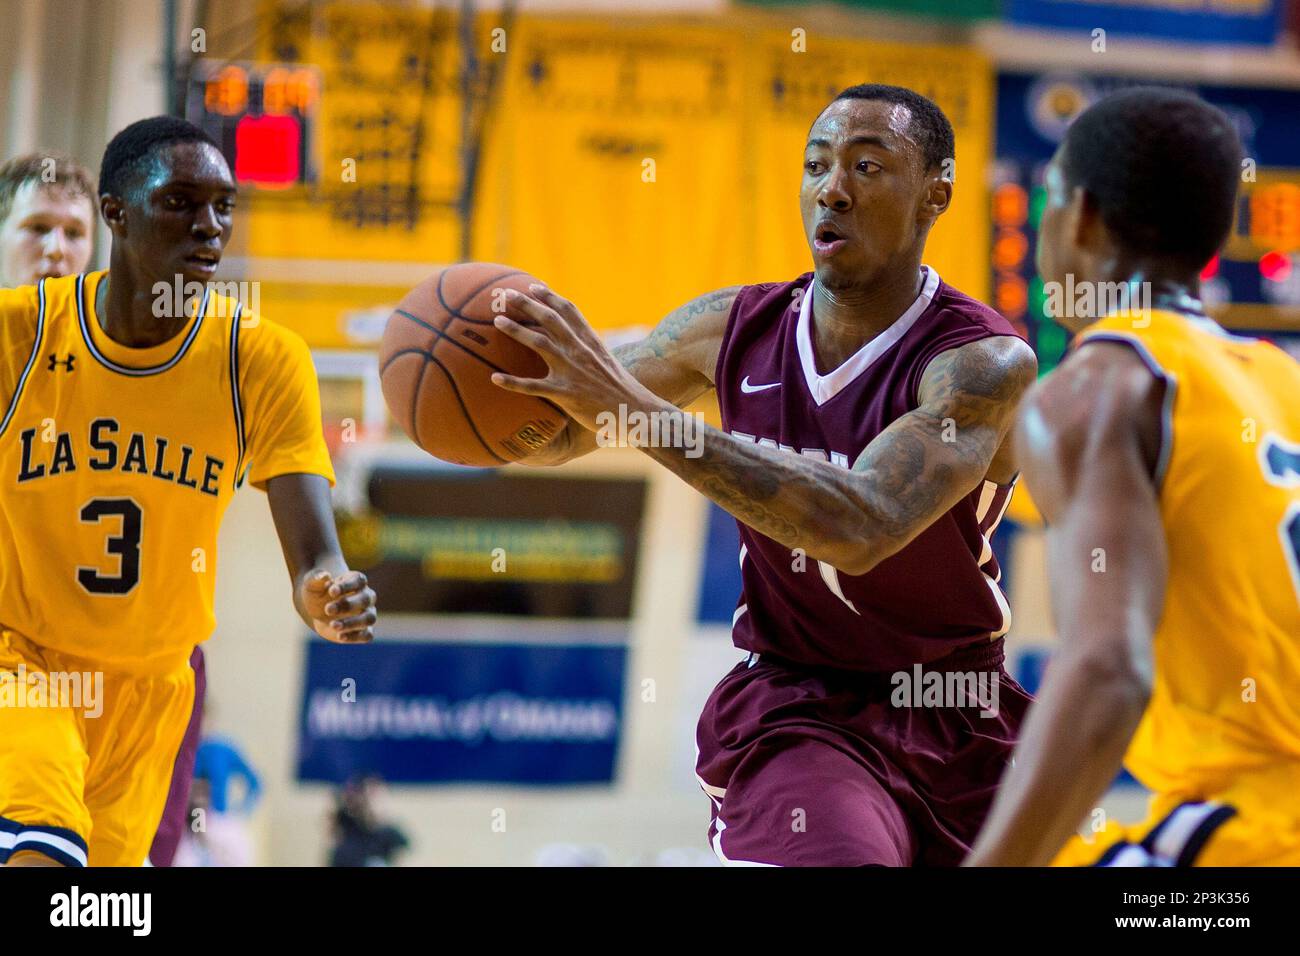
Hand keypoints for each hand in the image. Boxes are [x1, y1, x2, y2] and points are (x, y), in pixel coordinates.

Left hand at [299, 569, 375, 643]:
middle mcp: (366, 597)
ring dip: (352, 623)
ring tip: (333, 625)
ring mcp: (367, 614)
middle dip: (347, 605)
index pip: (359, 581)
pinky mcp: (363, 630)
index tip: (331, 591)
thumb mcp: (312, 585)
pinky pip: (366, 635)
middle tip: (328, 609)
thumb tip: (324, 576)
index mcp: (356, 581)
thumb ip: (316, 579)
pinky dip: (354, 636)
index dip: (347, 586)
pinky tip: (339, 636)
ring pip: (369, 618)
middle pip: (365, 599)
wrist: (317, 610)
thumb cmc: (318, 594)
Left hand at [490, 285, 653, 432]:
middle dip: (526, 304)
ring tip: (497, 321)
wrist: (636, 412)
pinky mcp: (566, 394)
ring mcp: (573, 372)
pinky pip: (534, 387)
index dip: (550, 297)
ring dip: (517, 331)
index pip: (569, 311)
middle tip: (505, 294)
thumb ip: (591, 353)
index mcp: (591, 342)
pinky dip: (513, 382)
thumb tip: (578, 348)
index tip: (533, 287)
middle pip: (550, 319)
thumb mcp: (608, 364)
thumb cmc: (622, 392)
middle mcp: (580, 352)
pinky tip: (495, 379)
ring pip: (540, 345)